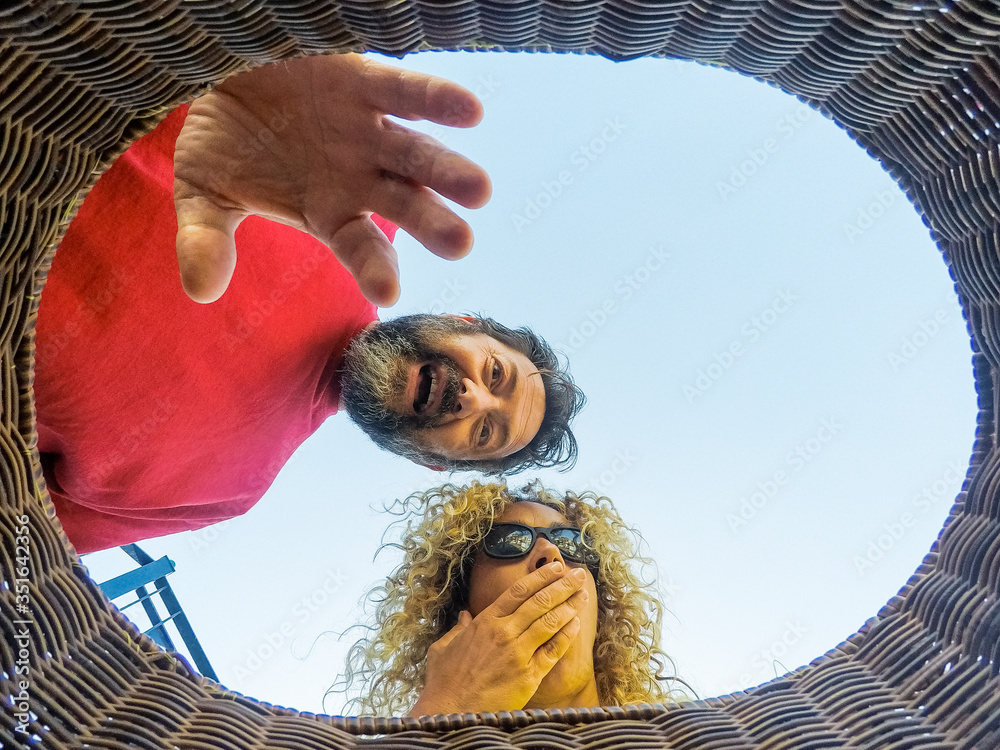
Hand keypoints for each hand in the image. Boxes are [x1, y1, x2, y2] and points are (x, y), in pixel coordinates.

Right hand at [173, 53, 491, 305]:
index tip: (389, 291)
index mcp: (329, 213)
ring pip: (417, 155)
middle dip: (433, 224)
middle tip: (460, 243)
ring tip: (477, 189)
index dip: (374, 268)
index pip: (359, 248)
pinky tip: (468, 110)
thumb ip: (205, 238)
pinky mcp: (368, 81)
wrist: (221, 72)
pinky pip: (407, 92)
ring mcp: (370, 132)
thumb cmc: (222, 140)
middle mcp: (361, 178)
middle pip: (405, 206)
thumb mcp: (203, 190)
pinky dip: (436, 100)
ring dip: (448, 170)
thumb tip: (200, 292)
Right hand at [407, 562, 588, 715]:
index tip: (556, 568)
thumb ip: (458, 628)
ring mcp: (518, 654)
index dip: (541, 577)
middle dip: (562, 586)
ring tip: (583, 594)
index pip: (519, 591)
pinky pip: (552, 651)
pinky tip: (576, 624)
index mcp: (485, 622)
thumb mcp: (443, 647)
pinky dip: (565, 635)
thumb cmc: (444, 681)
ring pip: (549, 622)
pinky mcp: (528, 676)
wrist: (451, 712)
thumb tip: (464, 615)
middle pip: (539, 602)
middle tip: (578, 575)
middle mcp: (504, 633)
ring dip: (569, 606)